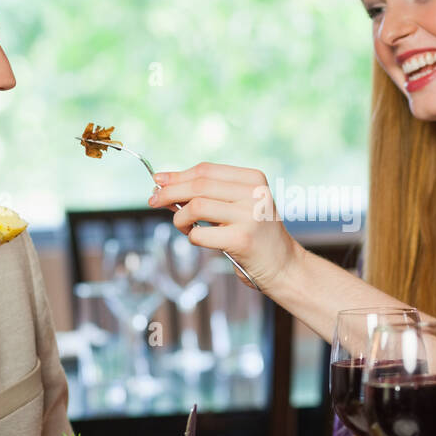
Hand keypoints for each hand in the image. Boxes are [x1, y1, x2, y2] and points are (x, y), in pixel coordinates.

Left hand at [147, 163, 301, 291]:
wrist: (282, 265)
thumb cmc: (253, 234)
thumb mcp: (236, 206)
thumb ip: (205, 194)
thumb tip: (163, 186)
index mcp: (253, 178)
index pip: (206, 170)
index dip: (177, 175)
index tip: (158, 181)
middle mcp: (254, 193)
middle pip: (198, 185)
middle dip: (169, 193)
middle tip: (153, 201)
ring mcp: (249, 216)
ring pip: (196, 206)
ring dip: (180, 218)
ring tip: (184, 226)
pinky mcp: (242, 239)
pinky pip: (200, 234)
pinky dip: (192, 237)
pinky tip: (199, 238)